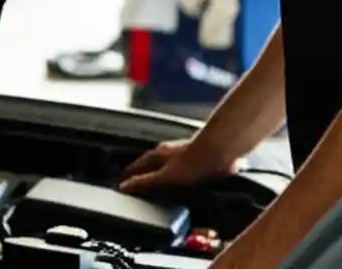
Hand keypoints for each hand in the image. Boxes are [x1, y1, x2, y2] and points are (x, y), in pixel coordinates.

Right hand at [118, 138, 236, 194]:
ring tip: (156, 187)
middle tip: (135, 186)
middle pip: (148, 165)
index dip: (127, 177)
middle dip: (141, 175)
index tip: (121, 185)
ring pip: (164, 166)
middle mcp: (167, 152)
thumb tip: (125, 187)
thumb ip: (144, 182)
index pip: (134, 167)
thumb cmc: (194, 162)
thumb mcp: (164, 177)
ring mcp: (181, 155)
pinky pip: (179, 170)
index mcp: (156, 155)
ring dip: (158, 175)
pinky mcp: (195, 160)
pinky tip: (179, 185)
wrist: (220, 152)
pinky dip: (174, 177)